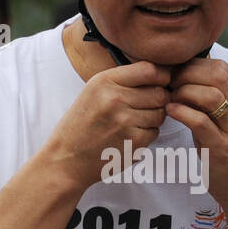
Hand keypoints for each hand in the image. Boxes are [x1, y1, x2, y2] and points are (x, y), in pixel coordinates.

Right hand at [44, 61, 171, 188]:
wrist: (66, 158)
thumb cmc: (80, 124)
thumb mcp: (93, 91)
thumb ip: (122, 80)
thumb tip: (159, 74)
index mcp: (104, 81)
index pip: (150, 70)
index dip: (162, 76)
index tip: (160, 82)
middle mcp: (115, 98)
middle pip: (160, 93)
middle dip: (159, 100)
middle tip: (146, 106)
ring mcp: (125, 121)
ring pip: (160, 113)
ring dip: (153, 118)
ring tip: (133, 122)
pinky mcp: (132, 142)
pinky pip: (155, 132)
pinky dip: (147, 135)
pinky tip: (129, 136)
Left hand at [165, 57, 227, 219]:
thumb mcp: (227, 119)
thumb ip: (212, 98)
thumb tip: (184, 75)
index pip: (221, 67)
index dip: (194, 65)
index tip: (176, 73)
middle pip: (217, 74)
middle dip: (188, 74)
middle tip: (169, 84)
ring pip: (211, 95)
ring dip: (184, 92)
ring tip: (169, 98)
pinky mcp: (222, 147)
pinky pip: (200, 121)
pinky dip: (182, 112)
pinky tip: (170, 111)